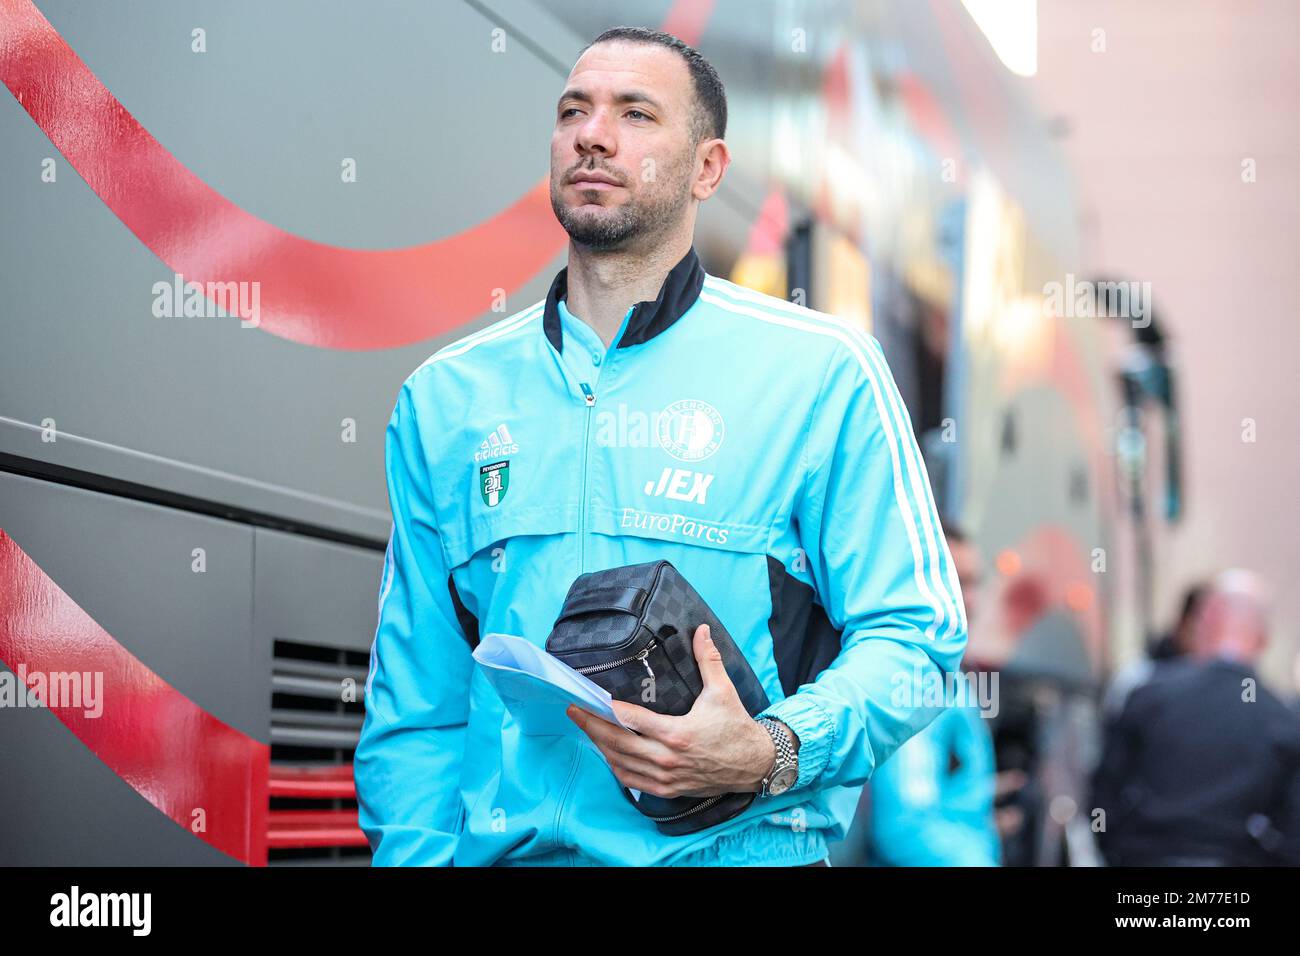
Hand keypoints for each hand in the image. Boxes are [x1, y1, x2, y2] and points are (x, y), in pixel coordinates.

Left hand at [566, 623, 778, 797]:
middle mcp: (667, 758)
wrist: (755, 764)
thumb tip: (701, 629)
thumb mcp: (723, 691)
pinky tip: (607, 754)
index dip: (608, 709)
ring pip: (621, 764)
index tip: (589, 698)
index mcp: (677, 733)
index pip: (632, 720)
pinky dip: (616, 768)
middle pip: (617, 743)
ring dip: (600, 746)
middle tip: (574, 711)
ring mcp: (666, 777)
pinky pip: (633, 781)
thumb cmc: (736, 727)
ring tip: (586, 728)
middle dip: (592, 726)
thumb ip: (708, 659)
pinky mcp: (668, 789)